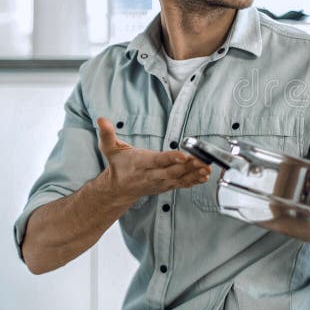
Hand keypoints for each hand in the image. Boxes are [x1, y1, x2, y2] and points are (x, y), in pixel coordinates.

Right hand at [96, 117, 210, 203]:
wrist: (119, 189)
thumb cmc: (118, 166)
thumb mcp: (109, 149)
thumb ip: (107, 134)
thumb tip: (101, 119)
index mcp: (141, 163)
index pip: (158, 160)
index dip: (171, 158)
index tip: (183, 155)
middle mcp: (152, 175)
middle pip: (173, 171)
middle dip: (189, 167)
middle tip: (203, 161)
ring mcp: (161, 182)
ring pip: (180, 178)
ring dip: (195, 174)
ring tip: (207, 169)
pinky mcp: (167, 186)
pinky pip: (182, 184)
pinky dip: (194, 181)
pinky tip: (205, 176)